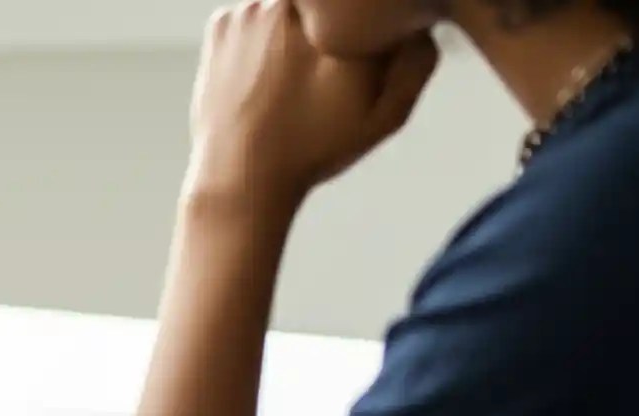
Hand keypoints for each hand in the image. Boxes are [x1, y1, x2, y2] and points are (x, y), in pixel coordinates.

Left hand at [185, 0, 437, 201]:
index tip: (358, 54)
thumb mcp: (386, 114)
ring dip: (292, 27)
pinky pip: (252, 15)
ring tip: (289, 77)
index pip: (367, 4)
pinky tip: (261, 76)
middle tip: (322, 71)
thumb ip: (416, 60)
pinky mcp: (221, 22)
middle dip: (330, 24)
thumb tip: (417, 23)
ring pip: (288, 4)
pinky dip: (258, 37)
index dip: (367, 27)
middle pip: (325, 1)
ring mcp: (252, 7)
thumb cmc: (317, 147)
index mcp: (343, 19)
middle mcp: (295, 1)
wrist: (242, 176)